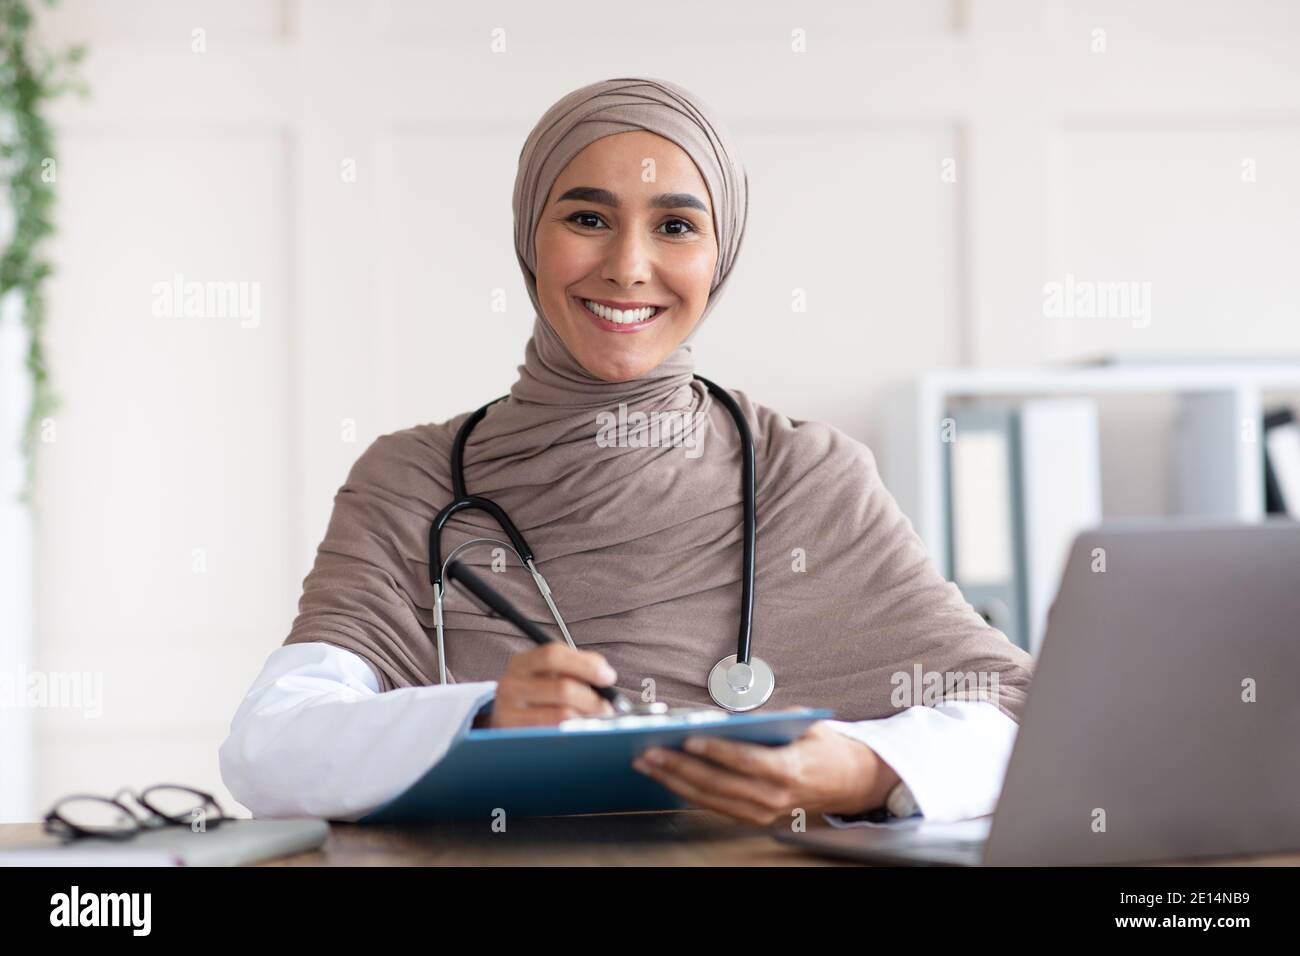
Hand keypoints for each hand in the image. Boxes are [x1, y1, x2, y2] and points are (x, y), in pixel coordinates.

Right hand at [489, 643, 616, 727]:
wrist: (506, 720)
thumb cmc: (538, 693)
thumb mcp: (552, 673)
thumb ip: (579, 665)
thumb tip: (605, 673)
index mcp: (522, 662)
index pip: (553, 655)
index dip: (585, 665)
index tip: (609, 677)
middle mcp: (511, 684)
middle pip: (562, 688)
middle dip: (593, 699)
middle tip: (608, 707)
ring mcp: (509, 712)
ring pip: (561, 715)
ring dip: (587, 718)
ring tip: (598, 720)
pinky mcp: (516, 736)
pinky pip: (554, 735)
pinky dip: (574, 732)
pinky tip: (580, 731)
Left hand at [632, 720, 900, 824]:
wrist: (846, 781)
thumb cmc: (822, 746)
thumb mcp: (802, 722)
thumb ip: (765, 721)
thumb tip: (721, 719)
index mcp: (790, 769)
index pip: (747, 762)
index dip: (716, 752)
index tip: (689, 739)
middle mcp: (774, 797)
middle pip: (719, 784)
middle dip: (680, 768)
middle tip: (651, 751)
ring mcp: (762, 812)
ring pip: (710, 799)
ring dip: (674, 781)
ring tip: (648, 763)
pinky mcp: (752, 817)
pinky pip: (713, 805)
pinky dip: (686, 791)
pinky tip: (666, 777)